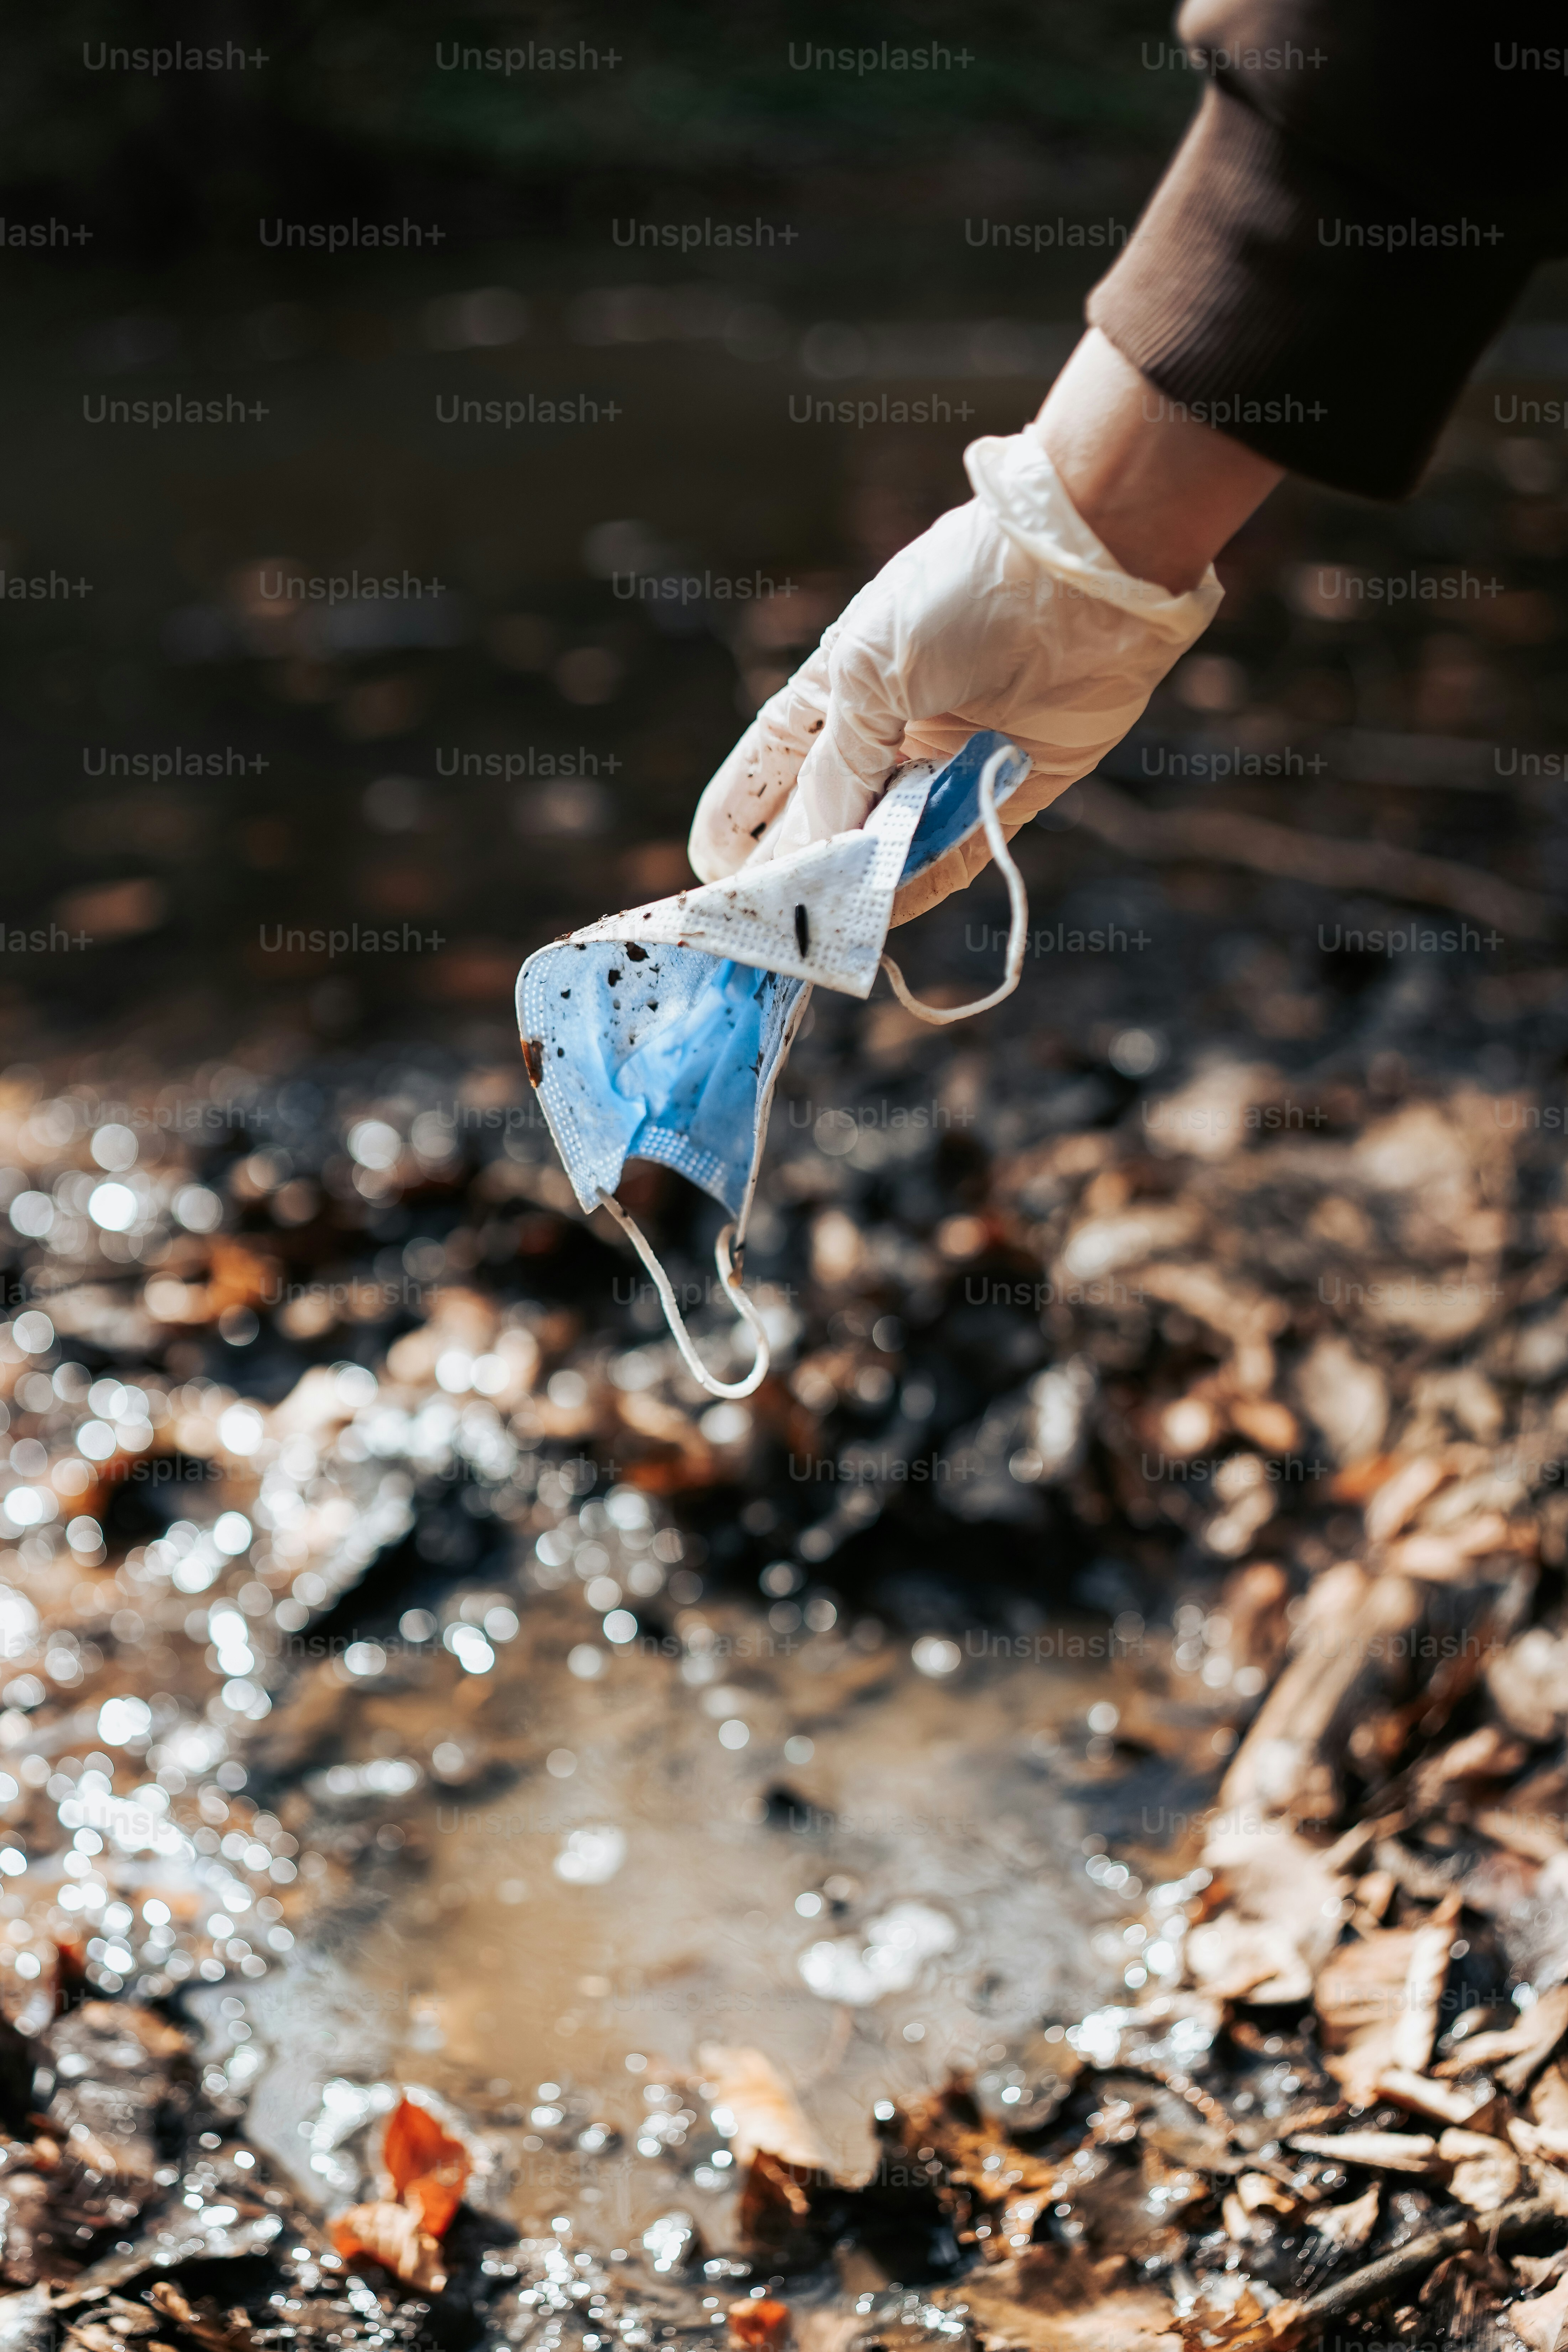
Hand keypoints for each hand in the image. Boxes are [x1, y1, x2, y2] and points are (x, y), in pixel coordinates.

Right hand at [689, 331, 1277, 919]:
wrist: (1084, 572)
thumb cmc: (961, 595)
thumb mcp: (868, 674)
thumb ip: (834, 770)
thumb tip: (809, 854)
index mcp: (839, 687)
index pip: (774, 766)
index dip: (741, 818)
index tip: (716, 875)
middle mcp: (890, 729)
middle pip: (827, 816)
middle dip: (795, 869)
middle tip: (762, 928)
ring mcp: (947, 762)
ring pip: (888, 845)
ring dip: (855, 889)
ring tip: (818, 936)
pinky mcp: (1007, 789)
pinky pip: (953, 855)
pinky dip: (918, 889)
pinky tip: (882, 923)